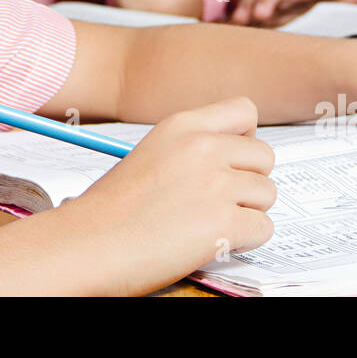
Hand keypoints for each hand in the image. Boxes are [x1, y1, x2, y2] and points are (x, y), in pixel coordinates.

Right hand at [59, 97, 275, 295]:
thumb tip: (233, 162)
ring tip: (209, 225)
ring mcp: (215, 183)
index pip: (245, 112)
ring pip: (268, 195)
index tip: (232, 162)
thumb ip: (192, 150)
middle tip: (220, 202)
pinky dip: (245, 241)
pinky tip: (213, 243)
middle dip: (249, 182)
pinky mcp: (223, 222)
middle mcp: (202, 147)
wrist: (88, 246)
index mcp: (182, 125)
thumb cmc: (111, 211)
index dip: (245, 140)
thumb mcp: (151, 155)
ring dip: (247, 213)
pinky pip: (264, 229)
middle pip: (265, 156)